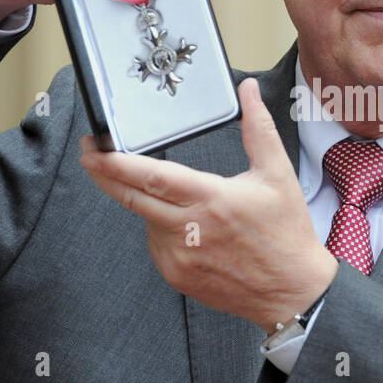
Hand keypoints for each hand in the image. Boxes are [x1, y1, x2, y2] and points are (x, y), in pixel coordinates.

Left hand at [78, 78, 338, 333]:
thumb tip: (249, 91)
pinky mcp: (177, 276)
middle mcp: (189, 229)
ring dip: (151, 204)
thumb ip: (258, 128)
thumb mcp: (277, 174)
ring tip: (188, 204)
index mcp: (212, 199)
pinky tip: (193, 230)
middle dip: (105, 175)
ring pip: (147, 219)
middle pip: (132, 198)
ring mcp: (180, 256)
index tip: (95, 148)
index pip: (153, 176)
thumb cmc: (286, 232)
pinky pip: (157, 244)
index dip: (117, 163)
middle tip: (90, 156)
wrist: (292, 291)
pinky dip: (164, 230)